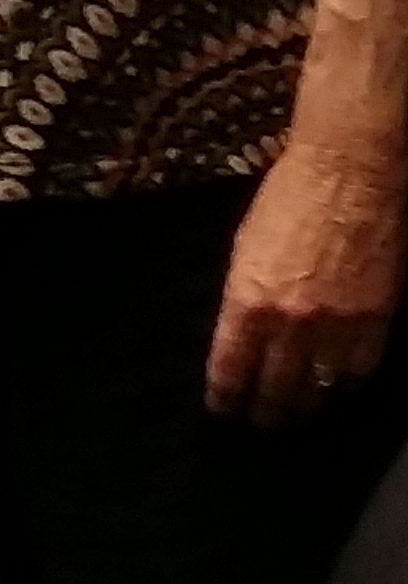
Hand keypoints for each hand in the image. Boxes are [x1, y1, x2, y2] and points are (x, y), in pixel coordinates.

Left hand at [208, 136, 402, 427]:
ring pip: (319, 387)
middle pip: (276, 386)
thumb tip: (242, 336)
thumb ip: (244, 297)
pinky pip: (359, 370)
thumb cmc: (285, 201)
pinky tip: (334, 388)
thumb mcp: (245, 248)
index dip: (226, 394)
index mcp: (248, 299)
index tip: (222, 409)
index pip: (231, 366)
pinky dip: (344, 384)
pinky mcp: (376, 321)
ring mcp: (338, 324)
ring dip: (305, 404)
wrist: (347, 176)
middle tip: (260, 423)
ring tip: (296, 414)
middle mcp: (291, 320)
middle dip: (265, 409)